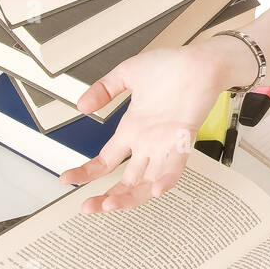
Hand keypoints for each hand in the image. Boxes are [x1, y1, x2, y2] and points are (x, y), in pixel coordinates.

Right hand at [57, 42, 231, 212]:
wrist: (202, 60)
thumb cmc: (174, 66)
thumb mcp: (129, 73)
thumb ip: (104, 89)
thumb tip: (81, 105)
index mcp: (133, 129)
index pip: (106, 161)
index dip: (87, 173)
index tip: (67, 179)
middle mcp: (149, 142)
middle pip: (126, 181)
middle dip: (105, 197)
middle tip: (87, 207)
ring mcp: (166, 144)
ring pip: (147, 182)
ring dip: (129, 197)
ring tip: (108, 205)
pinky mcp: (184, 140)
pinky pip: (175, 167)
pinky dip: (166, 180)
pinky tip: (155, 190)